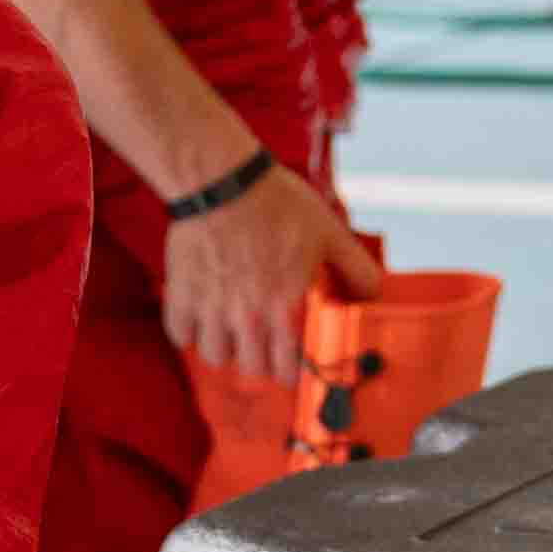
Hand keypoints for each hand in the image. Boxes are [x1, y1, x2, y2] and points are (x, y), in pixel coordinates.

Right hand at [161, 160, 376, 386]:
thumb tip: (371, 296)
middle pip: (251, 370)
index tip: (289, 362)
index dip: (291, 371)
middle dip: (260, 361)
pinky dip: (189, 331)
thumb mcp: (330, 234)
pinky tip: (200, 314)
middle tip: (261, 344)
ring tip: (230, 329)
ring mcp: (211, 309)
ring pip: (215, 358)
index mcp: (286, 309)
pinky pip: (181, 335)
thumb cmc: (277, 204)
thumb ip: (357, 269)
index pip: (287, 372)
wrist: (223, 180)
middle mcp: (248, 318)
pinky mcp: (182, 295)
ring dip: (224, 348)